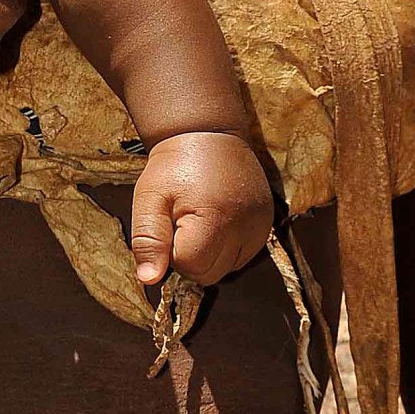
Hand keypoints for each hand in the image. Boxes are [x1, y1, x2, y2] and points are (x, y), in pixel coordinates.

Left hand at [129, 131, 273, 286]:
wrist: (208, 133)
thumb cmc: (174, 165)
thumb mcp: (149, 198)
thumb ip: (148, 240)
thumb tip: (149, 280)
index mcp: (214, 217)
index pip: (190, 266)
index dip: (172, 251)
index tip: (170, 223)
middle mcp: (245, 225)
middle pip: (210, 274)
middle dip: (191, 256)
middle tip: (183, 222)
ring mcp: (260, 225)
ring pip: (227, 269)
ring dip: (209, 254)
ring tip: (201, 219)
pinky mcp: (267, 224)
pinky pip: (242, 256)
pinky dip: (226, 248)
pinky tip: (217, 221)